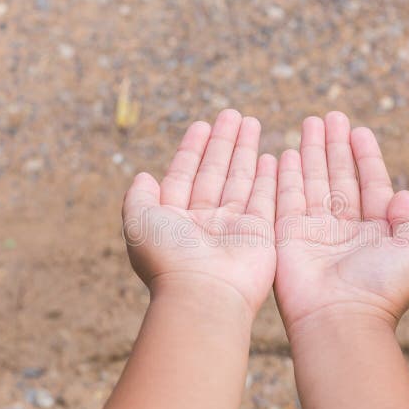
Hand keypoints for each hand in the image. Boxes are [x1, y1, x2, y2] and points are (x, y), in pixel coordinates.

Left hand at [122, 109, 276, 313]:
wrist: (204, 294)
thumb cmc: (168, 260)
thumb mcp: (138, 222)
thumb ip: (138, 197)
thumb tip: (144, 175)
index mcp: (174, 219)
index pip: (184, 175)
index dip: (192, 149)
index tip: (202, 124)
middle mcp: (204, 222)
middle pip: (215, 172)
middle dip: (223, 142)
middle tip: (232, 114)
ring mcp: (233, 228)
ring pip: (240, 180)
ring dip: (245, 151)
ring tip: (251, 122)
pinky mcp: (259, 235)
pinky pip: (265, 199)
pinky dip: (268, 178)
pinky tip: (271, 156)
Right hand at [274, 111, 408, 331]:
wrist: (341, 319)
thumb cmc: (382, 289)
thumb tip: (400, 193)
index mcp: (377, 230)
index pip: (371, 183)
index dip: (365, 156)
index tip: (359, 130)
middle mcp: (346, 227)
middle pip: (340, 176)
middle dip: (336, 145)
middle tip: (331, 115)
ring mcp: (316, 231)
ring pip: (313, 180)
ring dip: (312, 151)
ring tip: (309, 122)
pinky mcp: (289, 236)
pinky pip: (287, 197)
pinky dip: (287, 174)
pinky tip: (287, 153)